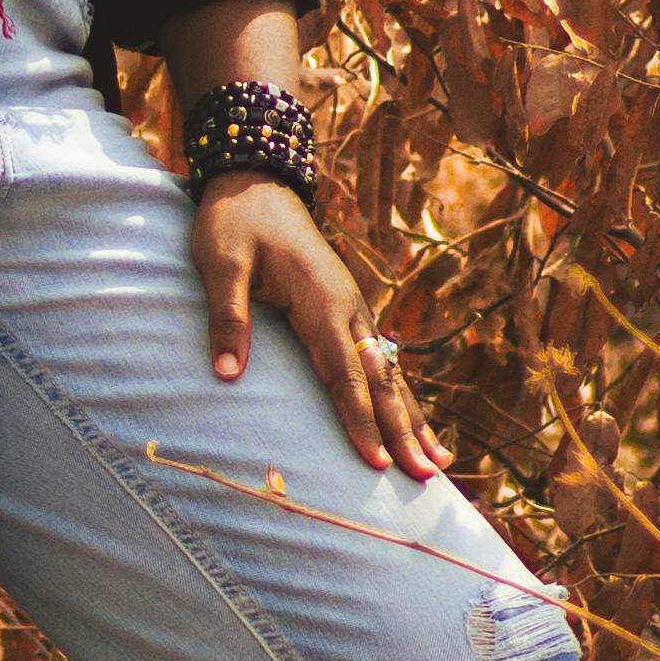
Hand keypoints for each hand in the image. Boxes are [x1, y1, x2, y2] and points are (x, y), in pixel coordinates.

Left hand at [188, 178, 444, 480]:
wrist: (255, 183)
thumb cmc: (233, 223)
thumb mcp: (220, 263)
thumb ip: (227, 316)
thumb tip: (227, 375)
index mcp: (319, 298)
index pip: (344, 371)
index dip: (360, 418)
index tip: (376, 461)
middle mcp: (347, 306)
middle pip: (379, 378)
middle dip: (404, 430)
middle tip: (425, 477)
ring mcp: (352, 308)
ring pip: (389, 371)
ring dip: (413, 418)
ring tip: (439, 464)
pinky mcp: (347, 311)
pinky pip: (380, 360)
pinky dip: (400, 395)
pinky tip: (414, 423)